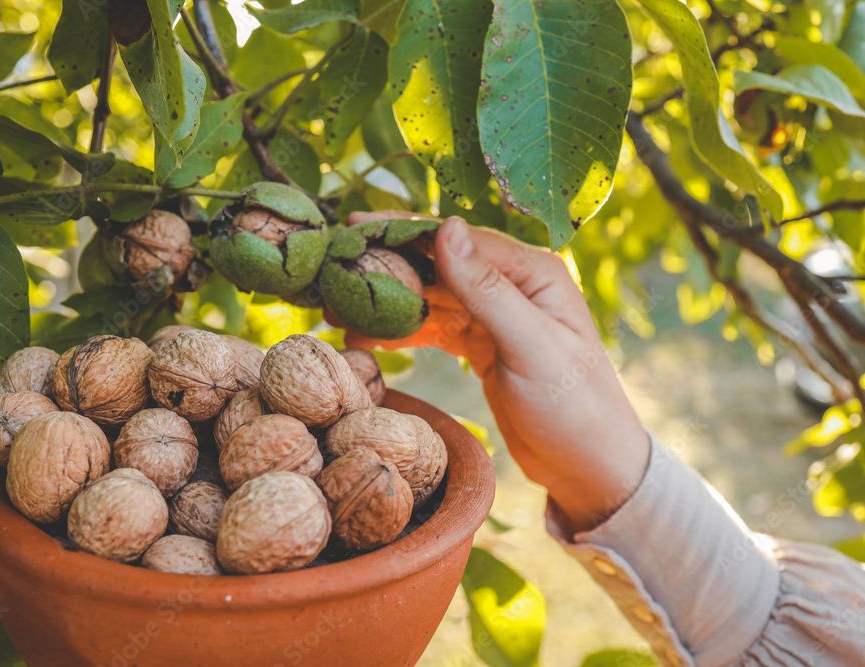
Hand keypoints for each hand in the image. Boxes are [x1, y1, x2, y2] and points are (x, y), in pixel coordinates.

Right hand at [339, 211, 650, 532]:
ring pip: (431, 295)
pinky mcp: (482, 345)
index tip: (353, 228)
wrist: (589, 467)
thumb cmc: (574, 407)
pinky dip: (402, 330)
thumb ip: (487, 290)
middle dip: (386, 265)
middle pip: (438, 263)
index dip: (402, 232)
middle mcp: (514, 284)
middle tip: (331, 268)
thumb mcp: (530, 347)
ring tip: (336, 306)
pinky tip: (367, 338)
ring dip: (387, 300)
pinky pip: (434, 326)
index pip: (456, 239)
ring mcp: (496, 314)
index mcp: (533, 271)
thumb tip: (445, 227)